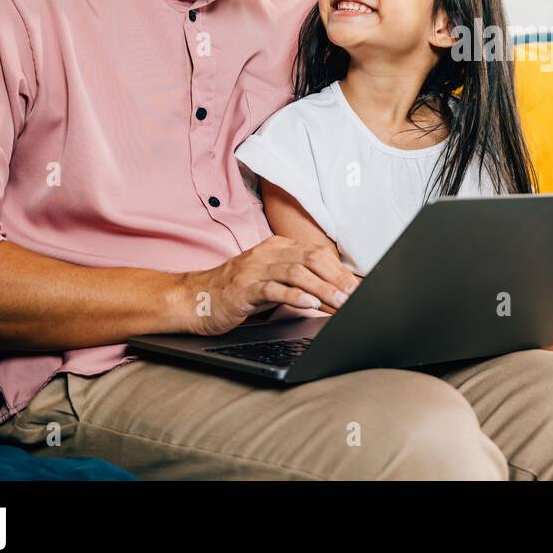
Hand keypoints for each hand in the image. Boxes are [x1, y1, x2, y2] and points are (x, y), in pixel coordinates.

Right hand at [174, 235, 360, 335]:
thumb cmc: (237, 291)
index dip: (340, 271)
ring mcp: (255, 269)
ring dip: (322, 289)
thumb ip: (298, 280)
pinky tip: (310, 305)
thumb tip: (334, 291)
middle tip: (354, 297)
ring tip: (340, 303)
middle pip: (311, 260)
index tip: (358, 287)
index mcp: (277, 247)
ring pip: (296, 273)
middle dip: (337, 279)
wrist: (195, 298)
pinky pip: (273, 289)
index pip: (317, 254)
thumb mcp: (271, 280)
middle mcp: (268, 253)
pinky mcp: (243, 288)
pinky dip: (294, 297)